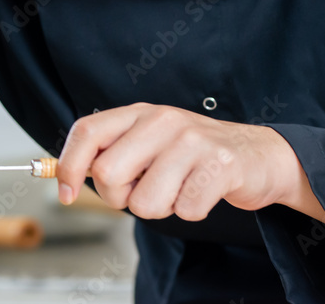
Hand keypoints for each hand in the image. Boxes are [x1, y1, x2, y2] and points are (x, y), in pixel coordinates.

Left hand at [56, 103, 324, 224]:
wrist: (258, 154)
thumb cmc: (193, 155)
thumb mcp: (149, 142)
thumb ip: (112, 154)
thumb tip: (66, 179)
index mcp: (139, 113)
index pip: (87, 131)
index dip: (68, 166)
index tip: (66, 194)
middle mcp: (162, 120)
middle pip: (108, 174)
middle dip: (121, 197)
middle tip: (146, 189)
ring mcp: (191, 141)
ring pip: (144, 201)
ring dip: (160, 207)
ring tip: (179, 188)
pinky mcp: (219, 165)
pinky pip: (184, 209)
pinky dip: (191, 211)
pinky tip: (202, 192)